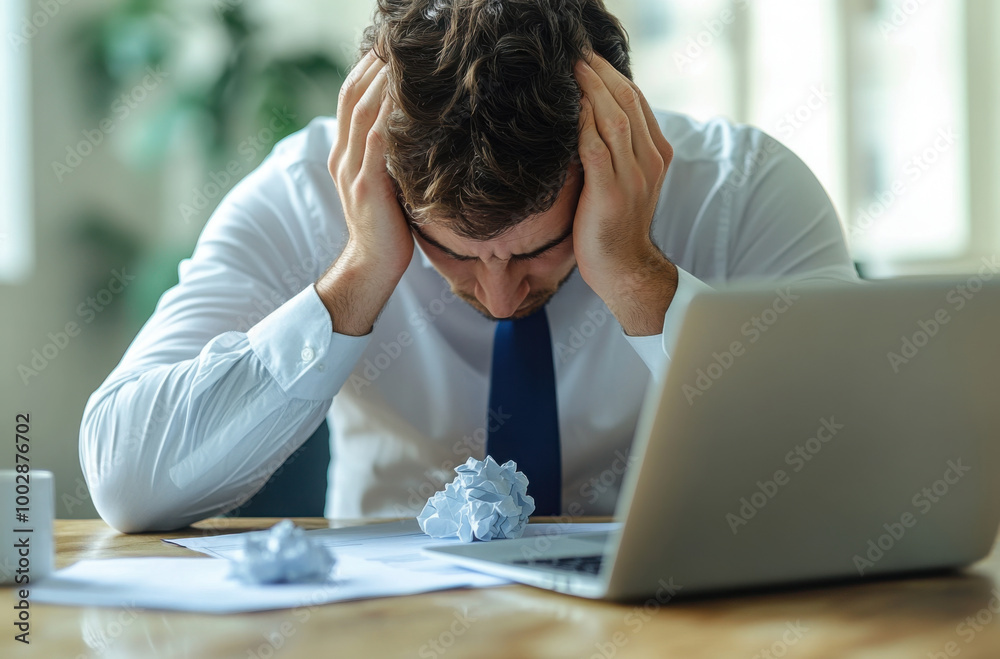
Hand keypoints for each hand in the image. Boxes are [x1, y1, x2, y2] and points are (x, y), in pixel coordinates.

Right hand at [317, 50, 412, 334]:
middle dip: (373, 65)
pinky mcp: (365, 186)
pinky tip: (406, 97)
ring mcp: (352, 171)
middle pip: (352, 95)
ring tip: (401, 57)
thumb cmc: (388, 225)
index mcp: (344, 155)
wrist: (373, 265)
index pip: (349, 98)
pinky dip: (389, 113)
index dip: (365, 69)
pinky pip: (376, 140)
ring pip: (361, 111)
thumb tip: (413, 129)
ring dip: (382, 80)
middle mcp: (343, 157)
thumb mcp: (385, 182)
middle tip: (396, 42)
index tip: (387, 49)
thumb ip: (388, 156)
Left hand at [572, 51, 677, 335]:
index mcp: (656, 154)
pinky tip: (570, 109)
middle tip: (576, 54)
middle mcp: (649, 161)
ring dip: (591, 90)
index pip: (637, 101)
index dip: (613, 75)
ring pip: (614, 119)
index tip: (589, 58)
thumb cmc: (616, 225)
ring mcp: (633, 177)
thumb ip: (617, 151)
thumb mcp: (626, 181)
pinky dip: (583, 126)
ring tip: (571, 70)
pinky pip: (597, 150)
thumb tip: (589, 118)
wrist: (625, 269)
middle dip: (601, 74)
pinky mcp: (611, 194)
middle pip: (627, 102)